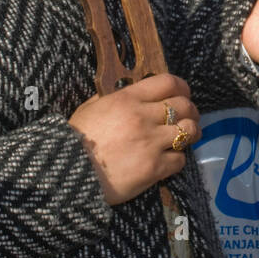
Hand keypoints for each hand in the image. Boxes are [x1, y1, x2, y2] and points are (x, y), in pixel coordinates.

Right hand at [68, 74, 200, 205]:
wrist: (68, 174)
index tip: (184, 94)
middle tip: (188, 118)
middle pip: (184, 105)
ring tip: (185, 138)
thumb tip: (129, 93)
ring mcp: (151, 142)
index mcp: (128, 99)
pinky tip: (170, 161)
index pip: (168, 82)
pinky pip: (180, 160)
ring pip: (188, 130)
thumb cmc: (74, 140)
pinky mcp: (154, 168)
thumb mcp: (89, 109)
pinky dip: (178, 160)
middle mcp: (143, 117)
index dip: (182, 87)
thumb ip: (112, 98)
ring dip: (190, 133)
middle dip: (190, 110)